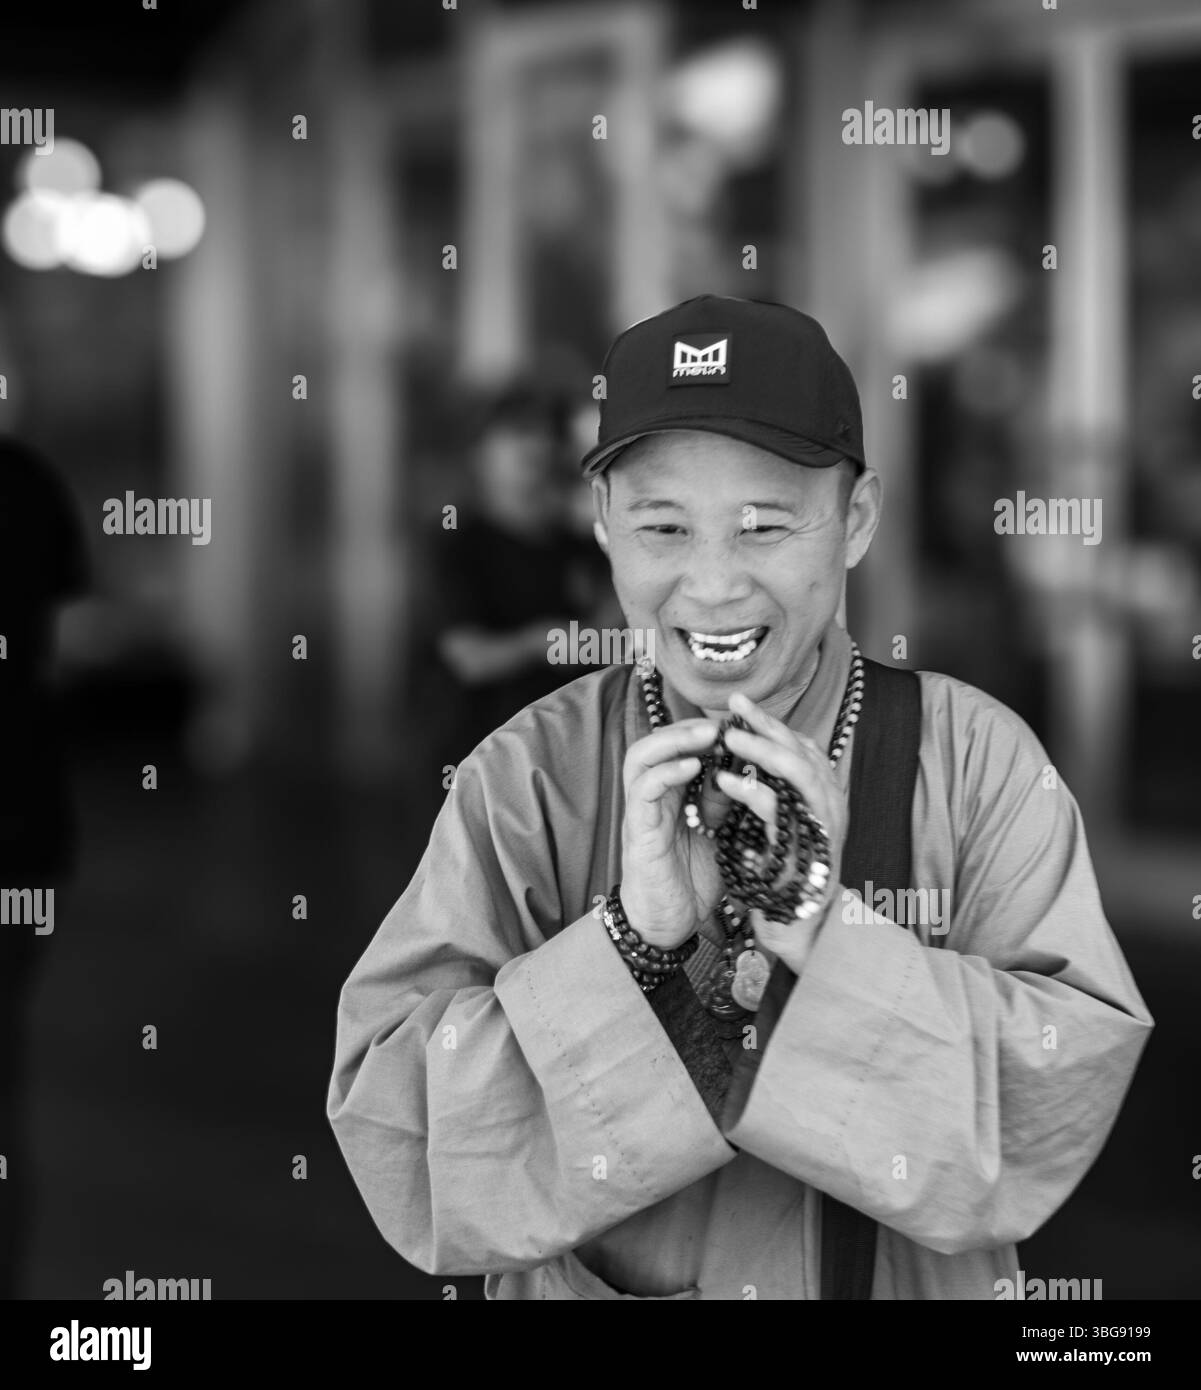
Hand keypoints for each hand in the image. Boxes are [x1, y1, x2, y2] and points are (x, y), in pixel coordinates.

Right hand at [620, 718, 724, 950]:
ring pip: (641, 756)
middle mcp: (653, 797)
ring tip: (706, 736)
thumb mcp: (720, 835)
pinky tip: (692, 767)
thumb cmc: (693, 881)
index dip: (702, 732)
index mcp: (672, 795)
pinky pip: (644, 789)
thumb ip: (728, 806)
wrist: (669, 924)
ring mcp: (642, 811)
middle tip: (723, 723)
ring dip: (674, 740)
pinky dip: (666, 772)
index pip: (677, 748)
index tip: (736, 726)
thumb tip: (750, 774)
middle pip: (656, 742)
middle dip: (687, 727)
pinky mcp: (638, 828)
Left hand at [713, 691, 848, 975]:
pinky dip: (751, 791)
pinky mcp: (806, 849)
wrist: (800, 929)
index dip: (774, 724)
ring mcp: (823, 826)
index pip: (804, 747)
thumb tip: (744, 759)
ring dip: (761, 750)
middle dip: (767, 724)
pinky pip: (779, 810)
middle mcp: (832, 806)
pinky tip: (725, 781)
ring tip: (729, 738)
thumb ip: (770, 794)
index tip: (743, 707)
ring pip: (798, 772)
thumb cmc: (784, 877)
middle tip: (735, 705)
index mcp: (826, 797)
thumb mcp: (778, 826)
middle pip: (803, 750)